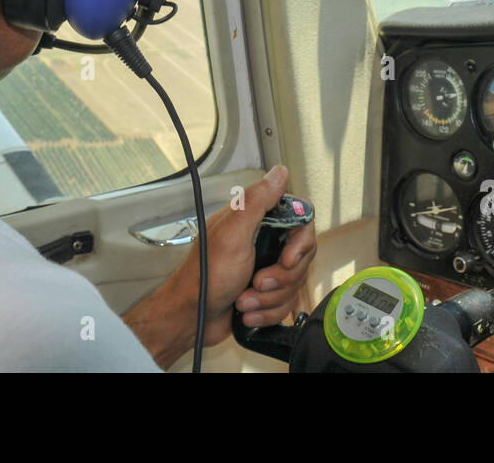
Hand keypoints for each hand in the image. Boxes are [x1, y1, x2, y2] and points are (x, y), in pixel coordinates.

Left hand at [176, 165, 316, 345]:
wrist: (192, 320)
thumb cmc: (206, 277)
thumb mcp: (232, 235)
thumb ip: (257, 201)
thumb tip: (279, 172)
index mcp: (257, 221)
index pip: (301, 220)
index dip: (301, 243)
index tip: (287, 258)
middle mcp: (264, 241)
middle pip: (301, 256)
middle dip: (280, 278)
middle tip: (256, 282)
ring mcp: (266, 268)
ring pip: (294, 283)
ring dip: (269, 298)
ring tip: (244, 299)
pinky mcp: (266, 293)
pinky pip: (285, 303)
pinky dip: (266, 312)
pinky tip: (246, 311)